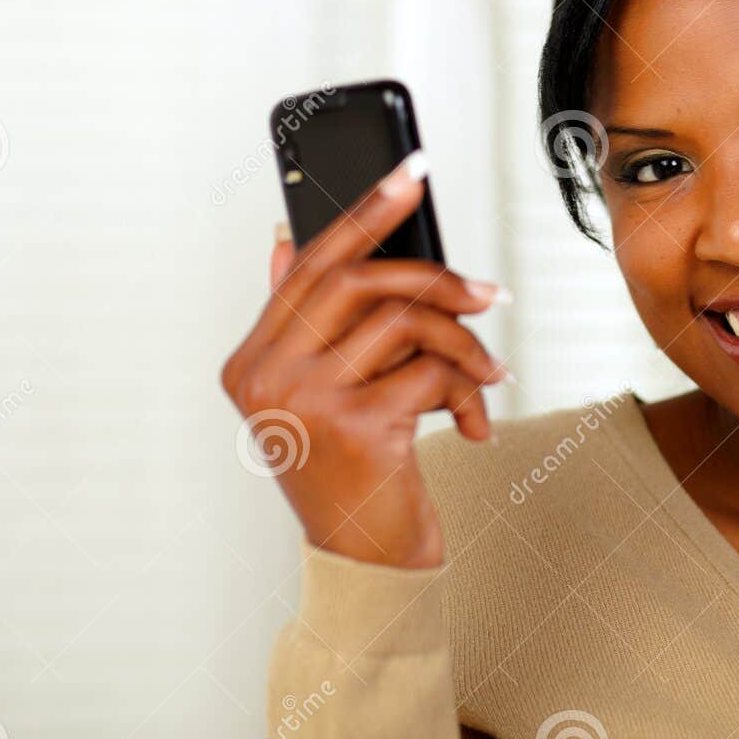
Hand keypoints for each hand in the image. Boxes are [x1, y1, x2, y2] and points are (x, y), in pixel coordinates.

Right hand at [220, 152, 510, 568]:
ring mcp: (305, 402)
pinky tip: (474, 420)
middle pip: (358, 280)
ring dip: (464, 344)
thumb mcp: (318, 399)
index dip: (366, 210)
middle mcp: (266, 378)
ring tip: (488, 372)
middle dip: (436, 277)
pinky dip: (468, 391)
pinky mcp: (355, 427)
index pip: (311, 262)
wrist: (367, 567)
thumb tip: (286, 243)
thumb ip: (301, 325)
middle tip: (486, 295)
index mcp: (251, 362)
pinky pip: (431, 371)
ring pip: (404, 320)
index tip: (411, 171)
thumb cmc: (352, 478)